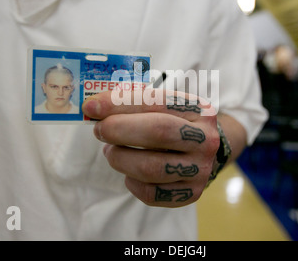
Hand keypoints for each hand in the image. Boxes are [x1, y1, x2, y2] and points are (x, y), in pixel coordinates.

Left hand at [82, 89, 219, 206]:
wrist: (204, 150)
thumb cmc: (174, 123)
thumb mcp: (163, 106)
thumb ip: (133, 103)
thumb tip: (93, 108)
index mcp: (199, 109)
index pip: (156, 102)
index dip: (121, 103)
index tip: (91, 108)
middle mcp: (205, 139)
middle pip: (158, 132)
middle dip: (119, 130)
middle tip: (99, 130)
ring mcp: (200, 168)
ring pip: (150, 168)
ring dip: (120, 159)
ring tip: (111, 152)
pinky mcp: (191, 192)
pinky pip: (152, 194)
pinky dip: (132, 183)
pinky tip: (129, 173)